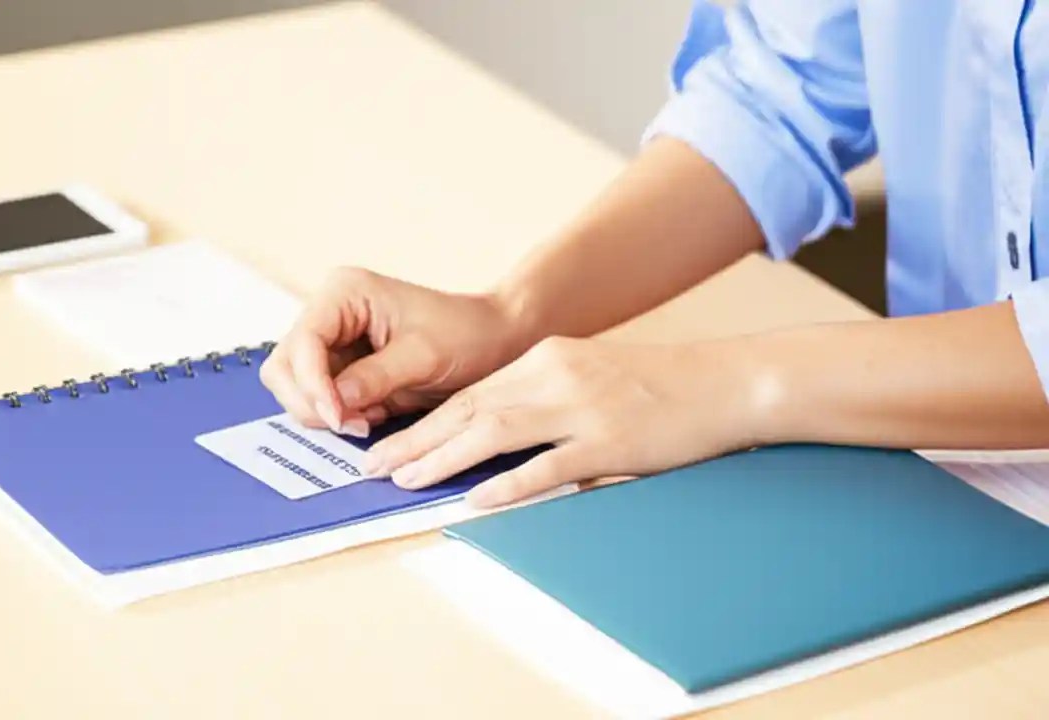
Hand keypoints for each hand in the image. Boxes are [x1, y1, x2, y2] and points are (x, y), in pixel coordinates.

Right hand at [259, 267, 535, 435]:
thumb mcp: (423, 356)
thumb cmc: (466, 334)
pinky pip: (319, 398)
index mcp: (344, 292)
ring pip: (294, 386)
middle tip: (353, 426)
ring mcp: (331, 339)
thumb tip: (335, 402)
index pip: (303, 343)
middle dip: (312, 402)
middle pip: (285, 367)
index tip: (339, 417)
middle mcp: (328, 311)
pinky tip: (372, 414)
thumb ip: (375, 377)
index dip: (312, 385)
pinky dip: (338, 414)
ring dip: (324, 412)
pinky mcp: (340, 365)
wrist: (493, 339)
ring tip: (368, 420)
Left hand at [363, 335, 767, 506]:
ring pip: (494, 433)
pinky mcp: (610, 442)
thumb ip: (542, 399)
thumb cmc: (657, 384)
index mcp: (545, 359)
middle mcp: (554, 376)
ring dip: (442, 459)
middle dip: (414, 441)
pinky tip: (476, 500)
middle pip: (467, 411)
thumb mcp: (589, 374)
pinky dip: (508, 484)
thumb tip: (492, 441)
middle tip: (371, 467)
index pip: (468, 395)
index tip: (385, 447)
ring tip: (403, 480)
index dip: (421, 423)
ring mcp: (581, 408)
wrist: (724, 382)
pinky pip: (548, 466)